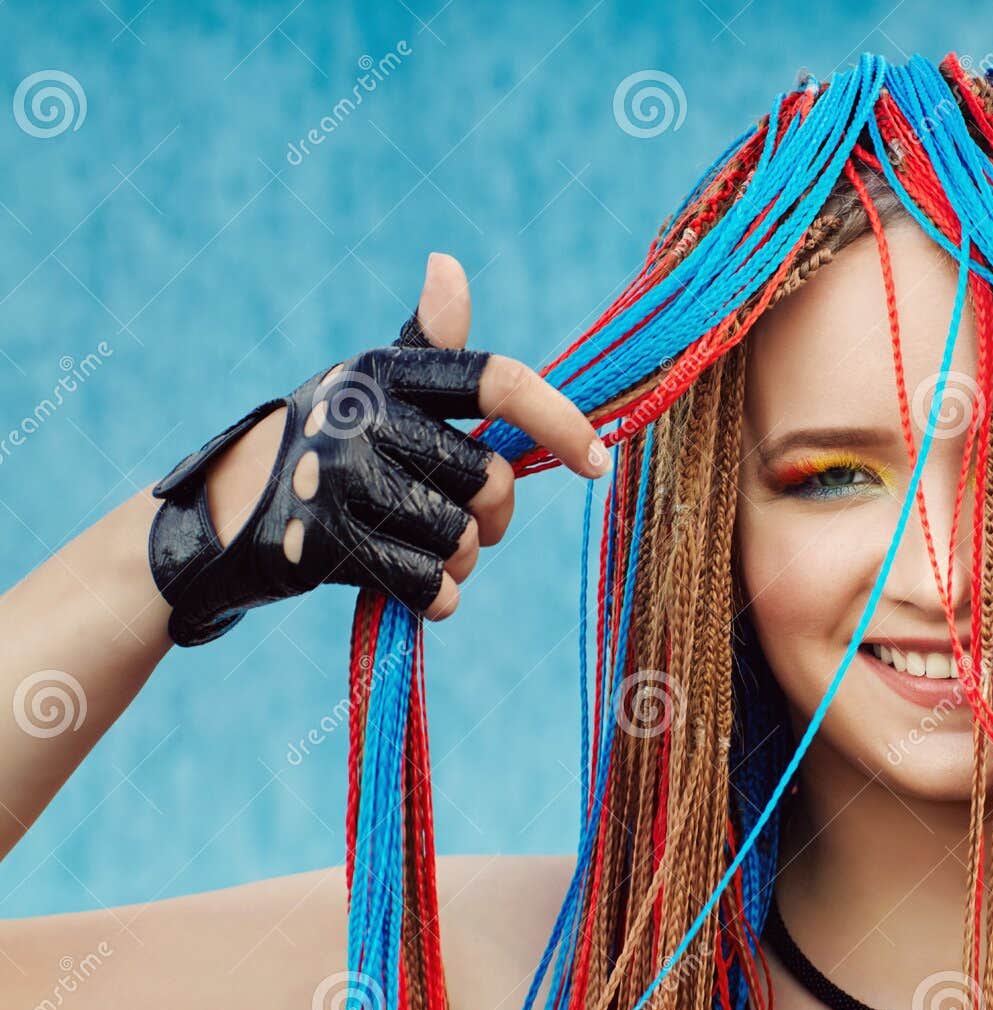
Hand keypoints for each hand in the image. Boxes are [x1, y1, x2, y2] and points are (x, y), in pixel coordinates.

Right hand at [147, 252, 610, 645]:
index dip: (559, 420)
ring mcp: (336, 478)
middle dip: (493, 516)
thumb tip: (448, 265)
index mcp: (386, 371)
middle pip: (488, 481)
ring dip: (460, 559)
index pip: (495, 383)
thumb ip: (427, 342)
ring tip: (424, 547)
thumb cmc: (329, 443)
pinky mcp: (321, 542)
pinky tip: (423, 588)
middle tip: (469, 523)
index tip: (599, 462)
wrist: (228, 512)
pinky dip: (438, 597)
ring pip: (460, 539)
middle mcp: (361, 416)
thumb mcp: (372, 385)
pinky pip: (426, 583)